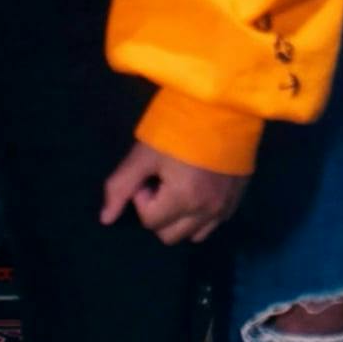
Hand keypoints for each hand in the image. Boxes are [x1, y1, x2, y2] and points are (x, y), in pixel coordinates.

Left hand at [100, 141, 246, 247]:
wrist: (223, 105)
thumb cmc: (178, 127)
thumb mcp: (143, 154)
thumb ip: (121, 187)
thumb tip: (105, 219)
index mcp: (183, 199)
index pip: (149, 221)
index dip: (142, 198)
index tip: (150, 173)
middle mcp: (207, 211)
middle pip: (169, 236)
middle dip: (159, 212)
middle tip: (163, 181)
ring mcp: (225, 208)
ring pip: (193, 236)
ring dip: (180, 219)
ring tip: (181, 187)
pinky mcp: (236, 200)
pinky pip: (213, 225)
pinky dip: (200, 216)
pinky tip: (198, 189)